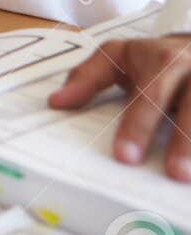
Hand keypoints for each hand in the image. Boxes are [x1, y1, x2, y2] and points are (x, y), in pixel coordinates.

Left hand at [48, 34, 190, 180]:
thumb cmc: (152, 56)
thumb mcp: (116, 55)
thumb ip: (87, 78)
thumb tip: (56, 103)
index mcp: (163, 61)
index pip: (149, 97)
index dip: (137, 127)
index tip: (125, 156)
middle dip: (183, 142)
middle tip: (172, 173)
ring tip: (190, 179)